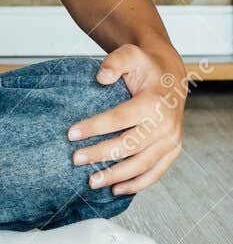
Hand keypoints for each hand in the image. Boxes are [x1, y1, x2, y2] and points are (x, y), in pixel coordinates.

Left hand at [67, 43, 186, 194]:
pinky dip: (137, 184)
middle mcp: (166, 125)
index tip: (71, 134)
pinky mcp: (173, 150)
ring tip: (92, 181)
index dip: (94, 127)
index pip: (119, 119)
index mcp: (154, 103)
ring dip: (116, 176)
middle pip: (129, 146)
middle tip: (76, 159)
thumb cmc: (146, 66)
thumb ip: (114, 62)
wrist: (171, 75)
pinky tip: (117, 189)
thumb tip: (101, 78)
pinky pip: (156, 172)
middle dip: (100, 154)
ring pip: (142, 165)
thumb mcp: (130, 54)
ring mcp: (171, 140)